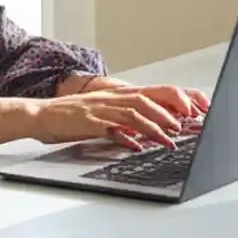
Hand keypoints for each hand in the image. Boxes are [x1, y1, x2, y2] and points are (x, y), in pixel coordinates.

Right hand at [30, 89, 189, 151]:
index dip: (177, 98)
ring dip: (154, 127)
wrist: (41, 114)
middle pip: (148, 98)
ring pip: (134, 113)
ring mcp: (101, 109)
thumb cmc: (73, 116)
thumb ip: (127, 117)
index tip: (196, 109)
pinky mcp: (89, 122)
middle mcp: (113, 98)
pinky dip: (125, 137)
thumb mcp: (104, 112)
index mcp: (118, 94)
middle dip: (171, 110)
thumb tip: (150, 129)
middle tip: (188, 124)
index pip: (155, 91)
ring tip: (169, 139)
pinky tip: (136, 147)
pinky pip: (111, 129)